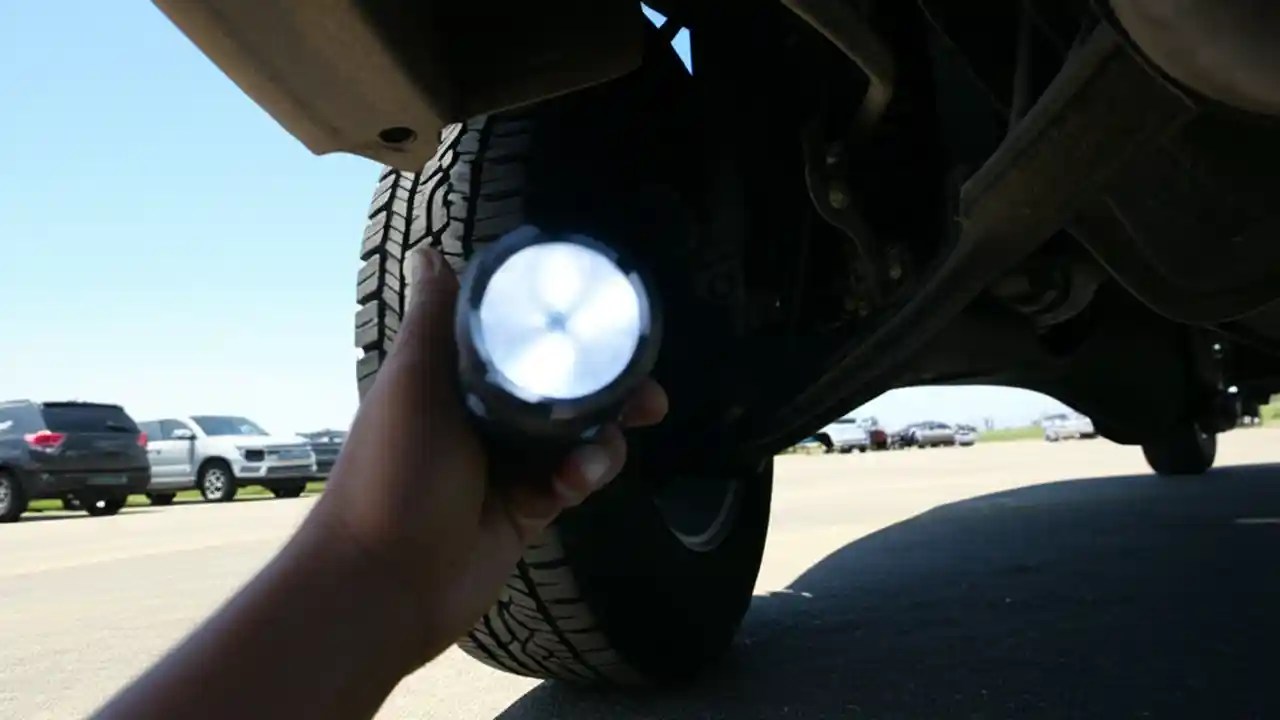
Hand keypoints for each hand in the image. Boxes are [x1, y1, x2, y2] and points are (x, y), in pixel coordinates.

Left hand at [303, 244, 667, 669]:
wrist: (389, 581)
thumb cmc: (393, 473)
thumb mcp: (412, 383)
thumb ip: (434, 320)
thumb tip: (428, 249)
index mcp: (453, 377)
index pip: (518, 337)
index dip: (562, 327)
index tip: (606, 318)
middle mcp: (483, 414)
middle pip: (561, 385)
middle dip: (606, 386)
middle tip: (646, 390)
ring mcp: (509, 463)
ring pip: (578, 433)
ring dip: (600, 438)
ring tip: (596, 452)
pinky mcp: (531, 507)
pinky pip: (574, 479)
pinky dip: (584, 476)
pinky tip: (574, 484)